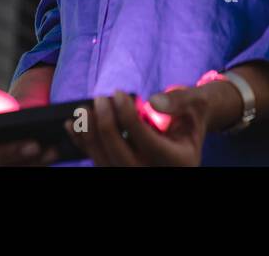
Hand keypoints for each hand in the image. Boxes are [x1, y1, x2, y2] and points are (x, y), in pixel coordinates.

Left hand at [63, 87, 212, 165]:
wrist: (186, 131)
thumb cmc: (190, 114)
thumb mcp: (195, 104)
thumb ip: (178, 102)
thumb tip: (153, 101)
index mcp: (177, 160)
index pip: (146, 141)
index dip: (128, 116)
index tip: (117, 93)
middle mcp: (155, 172)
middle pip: (122, 157)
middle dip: (106, 126)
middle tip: (100, 99)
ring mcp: (137, 175)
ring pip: (106, 162)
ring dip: (90, 136)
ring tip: (84, 110)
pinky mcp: (122, 170)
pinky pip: (99, 161)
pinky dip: (84, 143)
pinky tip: (74, 126)